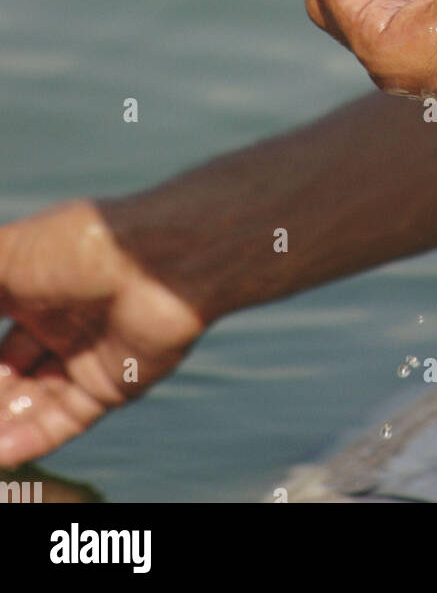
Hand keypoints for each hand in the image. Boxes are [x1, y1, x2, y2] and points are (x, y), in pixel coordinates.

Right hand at [0, 197, 202, 463]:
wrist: (157, 261)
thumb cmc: (78, 246)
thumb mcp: (2, 256)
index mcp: (34, 283)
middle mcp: (59, 319)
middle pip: (7, 371)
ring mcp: (85, 354)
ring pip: (30, 400)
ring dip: (0, 422)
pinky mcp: (112, 385)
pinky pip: (63, 420)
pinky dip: (29, 438)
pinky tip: (0, 452)